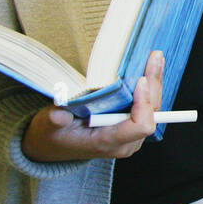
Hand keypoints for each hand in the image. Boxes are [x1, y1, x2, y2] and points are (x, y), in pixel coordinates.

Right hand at [21, 50, 163, 161]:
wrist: (54, 146)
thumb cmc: (53, 135)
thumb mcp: (47, 127)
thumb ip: (55, 120)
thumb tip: (58, 113)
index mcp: (108, 142)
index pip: (140, 126)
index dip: (144, 103)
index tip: (140, 80)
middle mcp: (125, 142)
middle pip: (152, 114)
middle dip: (154, 84)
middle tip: (155, 57)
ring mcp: (130, 135)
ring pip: (154, 109)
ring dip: (154, 83)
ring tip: (155, 58)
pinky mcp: (130, 126)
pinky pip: (147, 108)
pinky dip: (149, 88)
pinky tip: (149, 69)